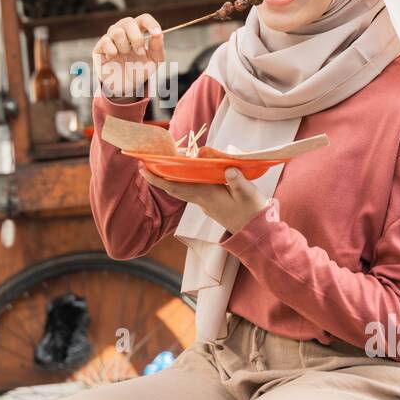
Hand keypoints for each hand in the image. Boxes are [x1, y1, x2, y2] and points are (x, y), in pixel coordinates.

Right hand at [92, 13, 163, 98]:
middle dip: (136, 38)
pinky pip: (105, 42)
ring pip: (117, 31)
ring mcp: (110, 38)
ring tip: (126, 56)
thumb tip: (158, 33)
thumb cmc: (140, 69)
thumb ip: (157, 46)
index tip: (156, 33)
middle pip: (128, 21)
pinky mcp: (99, 47)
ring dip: (125, 47)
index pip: (143, 19)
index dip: (150, 23)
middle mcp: (123, 31)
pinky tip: (114, 58)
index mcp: (138, 30)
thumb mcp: (154, 60)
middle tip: (140, 53)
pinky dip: (112, 51)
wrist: (127, 86)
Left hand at [139, 166, 267, 234]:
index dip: (158, 178)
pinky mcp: (210, 206)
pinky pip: (190, 192)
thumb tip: (227, 168)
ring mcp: (205, 204)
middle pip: (173, 189)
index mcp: (207, 195)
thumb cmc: (252, 212)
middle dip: (158, 178)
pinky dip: (181, 183)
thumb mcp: (248, 194)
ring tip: (161, 167)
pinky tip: (184, 176)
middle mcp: (202, 200)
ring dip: (169, 180)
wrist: (255, 234)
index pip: (177, 186)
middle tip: (144, 165)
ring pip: (181, 191)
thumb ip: (237, 180)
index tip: (143, 169)